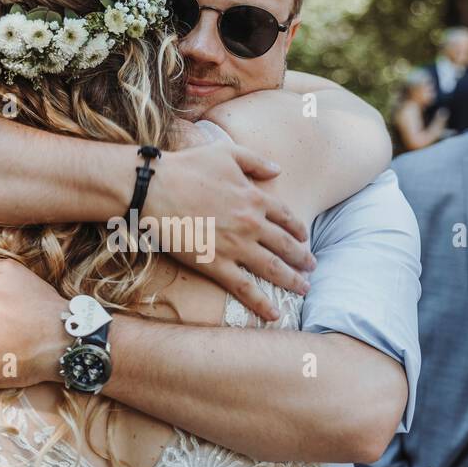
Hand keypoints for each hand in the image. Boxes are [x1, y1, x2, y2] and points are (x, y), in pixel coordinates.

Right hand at [144, 140, 313, 320]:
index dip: (298, 229)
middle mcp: (251, 224)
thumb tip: (278, 169)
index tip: (305, 238)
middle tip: (312, 268)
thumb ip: (256, 160)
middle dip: (302, 258)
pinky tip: (274, 314)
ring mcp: (236, 246)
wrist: (155, 188)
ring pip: (273, 268)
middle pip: (286, 246)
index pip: (286, 217)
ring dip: (292, 280)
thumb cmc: (187, 167)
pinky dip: (261, 303)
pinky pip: (245, 288)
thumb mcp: (226, 152)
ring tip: (304, 289)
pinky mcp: (216, 265)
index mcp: (255, 198)